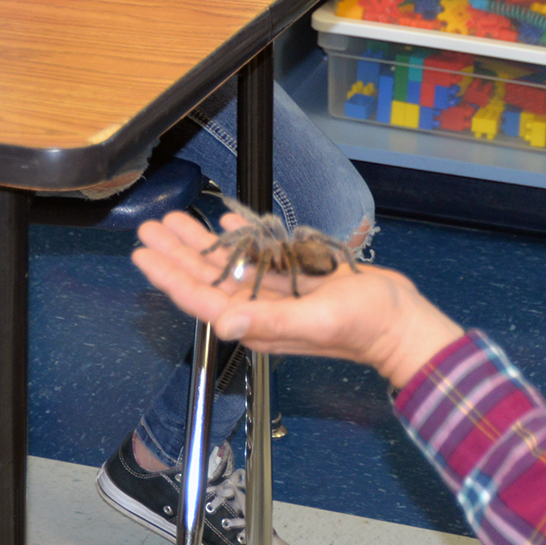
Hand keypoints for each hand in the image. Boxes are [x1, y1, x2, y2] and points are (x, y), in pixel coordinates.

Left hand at [131, 210, 464, 386]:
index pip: (200, 297)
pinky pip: (260, 255)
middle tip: (150, 225)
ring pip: (228, 263)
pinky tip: (228, 220)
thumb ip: (269, 321)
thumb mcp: (317, 320)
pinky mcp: (297, 278)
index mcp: (258, 324)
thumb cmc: (364, 325)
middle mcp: (260, 309)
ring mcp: (278, 293)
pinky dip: (242, 237)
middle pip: (206, 277)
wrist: (402, 323)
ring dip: (201, 242)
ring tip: (175, 218)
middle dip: (176, 252)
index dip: (169, 275)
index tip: (143, 254)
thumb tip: (223, 322)